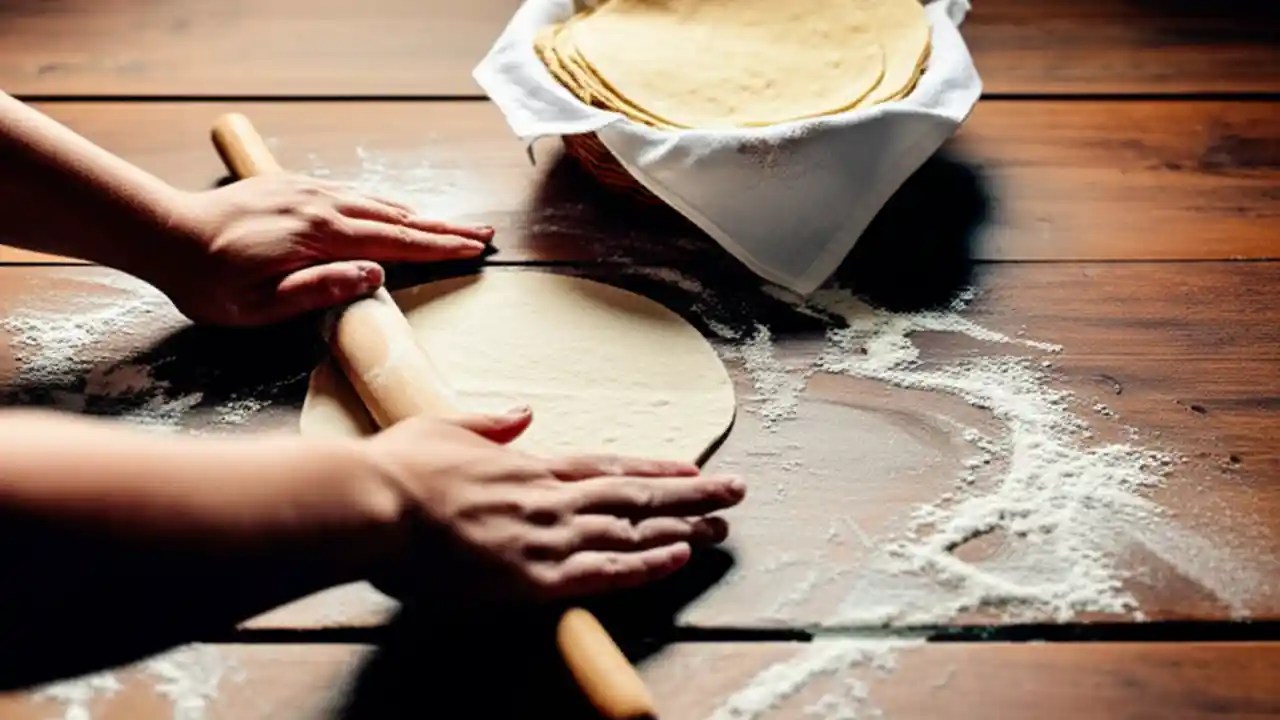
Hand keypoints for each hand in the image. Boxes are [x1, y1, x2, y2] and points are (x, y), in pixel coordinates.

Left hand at [154, 174, 493, 325]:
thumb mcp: (258, 307)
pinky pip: (354, 193)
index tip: (475, 249)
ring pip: (378, 202)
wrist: (162, 231)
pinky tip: (396, 211)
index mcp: (318, 237)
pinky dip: (386, 204)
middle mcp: (321, 206)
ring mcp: (308, 191)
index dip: (439, 247)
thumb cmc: (207, 282)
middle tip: (484, 234)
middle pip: (397, 218)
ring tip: (453, 226)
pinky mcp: (295, 186)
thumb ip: (318, 290)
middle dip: (444, 228)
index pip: (395, 241)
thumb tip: (376, 272)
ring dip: (419, 215)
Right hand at [365, 410, 744, 602]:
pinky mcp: (532, 577)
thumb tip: (524, 413)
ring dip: (681, 528)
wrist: (370, 502)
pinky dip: (645, 564)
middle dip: (690, 494)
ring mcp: (546, 536)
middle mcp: (550, 497)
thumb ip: (492, 424)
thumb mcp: (446, 428)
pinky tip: (680, 557)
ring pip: (630, 531)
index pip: (608, 466)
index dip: (654, 470)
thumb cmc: (398, 468)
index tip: (692, 469)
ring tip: (723, 526)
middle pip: (635, 495)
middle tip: (735, 492)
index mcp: (530, 465)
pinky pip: (603, 571)